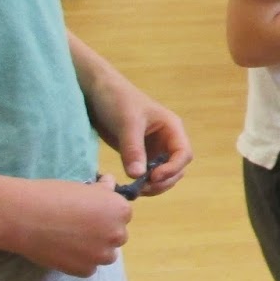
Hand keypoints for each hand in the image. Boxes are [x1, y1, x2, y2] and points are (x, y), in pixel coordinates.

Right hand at [11, 177, 133, 275]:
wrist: (24, 217)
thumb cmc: (53, 195)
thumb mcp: (83, 186)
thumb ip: (103, 189)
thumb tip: (110, 183)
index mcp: (121, 210)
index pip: (122, 215)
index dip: (106, 213)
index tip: (89, 212)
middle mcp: (117, 234)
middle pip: (117, 236)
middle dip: (103, 232)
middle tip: (78, 227)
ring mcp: (102, 255)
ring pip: (105, 254)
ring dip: (94, 249)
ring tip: (70, 240)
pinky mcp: (85, 270)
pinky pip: (88, 267)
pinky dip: (78, 261)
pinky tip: (62, 250)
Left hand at [82, 74, 192, 194]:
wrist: (96, 91)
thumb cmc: (117, 100)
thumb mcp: (127, 123)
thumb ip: (133, 149)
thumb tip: (138, 176)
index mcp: (172, 128)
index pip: (183, 154)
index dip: (173, 169)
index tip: (153, 177)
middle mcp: (167, 140)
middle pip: (176, 169)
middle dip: (163, 181)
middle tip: (143, 188)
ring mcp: (153, 148)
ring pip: (163, 174)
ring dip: (154, 185)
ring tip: (136, 189)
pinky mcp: (138, 154)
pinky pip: (146, 173)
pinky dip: (141, 182)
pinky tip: (129, 185)